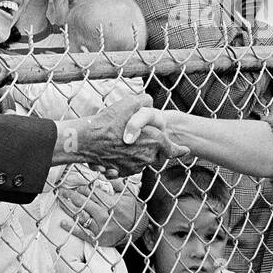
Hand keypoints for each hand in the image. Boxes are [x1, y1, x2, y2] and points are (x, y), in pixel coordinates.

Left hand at [55, 169, 141, 245]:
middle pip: (83, 202)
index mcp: (110, 203)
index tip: (78, 187)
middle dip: (71, 195)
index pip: (92, 193)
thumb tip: (104, 175)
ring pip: (80, 215)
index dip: (83, 188)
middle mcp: (103, 215)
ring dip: (68, 208)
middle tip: (63, 190)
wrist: (138, 230)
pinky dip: (72, 228)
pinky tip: (63, 223)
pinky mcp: (97, 238)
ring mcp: (99, 227)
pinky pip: (81, 233)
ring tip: (59, 201)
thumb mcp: (128, 194)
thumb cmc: (132, 210)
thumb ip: (117, 183)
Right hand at [61, 94, 183, 176]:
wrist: (86, 141)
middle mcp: (147, 156)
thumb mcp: (128, 103)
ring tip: (125, 143)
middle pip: (156, 154)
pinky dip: (126, 159)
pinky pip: (129, 166)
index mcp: (154, 141)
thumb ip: (143, 101)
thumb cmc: (108, 122)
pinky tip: (116, 150)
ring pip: (142, 160)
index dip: (180, 150)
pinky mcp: (122, 172)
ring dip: (138, 153)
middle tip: (144, 139)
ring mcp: (134, 166)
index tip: (186, 150)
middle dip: (154, 148)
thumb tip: (147, 101)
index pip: (173, 149)